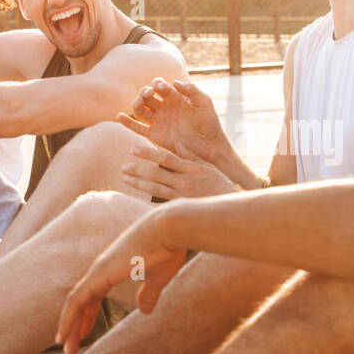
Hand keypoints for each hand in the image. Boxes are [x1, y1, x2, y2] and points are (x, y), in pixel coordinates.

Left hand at [54, 208, 189, 353]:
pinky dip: (68, 319)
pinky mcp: (99, 274)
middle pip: (81, 301)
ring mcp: (98, 271)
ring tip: (66, 350)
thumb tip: (144, 311)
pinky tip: (64, 336)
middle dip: (75, 325)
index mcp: (114, 268)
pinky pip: (76, 301)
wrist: (169, 230)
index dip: (87, 314)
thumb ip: (149, 294)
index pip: (93, 295)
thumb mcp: (158, 278)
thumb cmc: (167, 250)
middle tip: (70, 348)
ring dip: (69, 327)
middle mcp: (101, 269)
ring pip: (75, 303)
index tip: (83, 333)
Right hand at [117, 78, 225, 164]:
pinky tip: (119, 117)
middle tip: (149, 93)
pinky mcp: (155, 134)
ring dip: (136, 103)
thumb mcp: (204, 103)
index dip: (158, 84)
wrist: (209, 145)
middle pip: (146, 96)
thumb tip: (175, 82)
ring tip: (140, 102)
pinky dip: (127, 122)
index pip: (160, 86)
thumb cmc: (209, 122)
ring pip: (140, 109)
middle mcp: (163, 107)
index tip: (161, 87)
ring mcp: (158, 121)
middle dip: (145, 92)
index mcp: (174, 96)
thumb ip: (192, 90)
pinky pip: (137, 127)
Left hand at [121, 143, 238, 199]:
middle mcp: (185, 181)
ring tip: (125, 178)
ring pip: (155, 188)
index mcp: (192, 168)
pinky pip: (162, 202)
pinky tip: (136, 196)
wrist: (230, 208)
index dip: (148, 153)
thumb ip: (192, 156)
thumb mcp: (209, 168)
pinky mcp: (181, 207)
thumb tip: (177, 144)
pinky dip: (148, 199)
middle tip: (123, 166)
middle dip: (138, 169)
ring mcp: (182, 196)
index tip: (133, 149)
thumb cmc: (221, 185)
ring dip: (138, 183)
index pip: (166, 158)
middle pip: (156, 173)